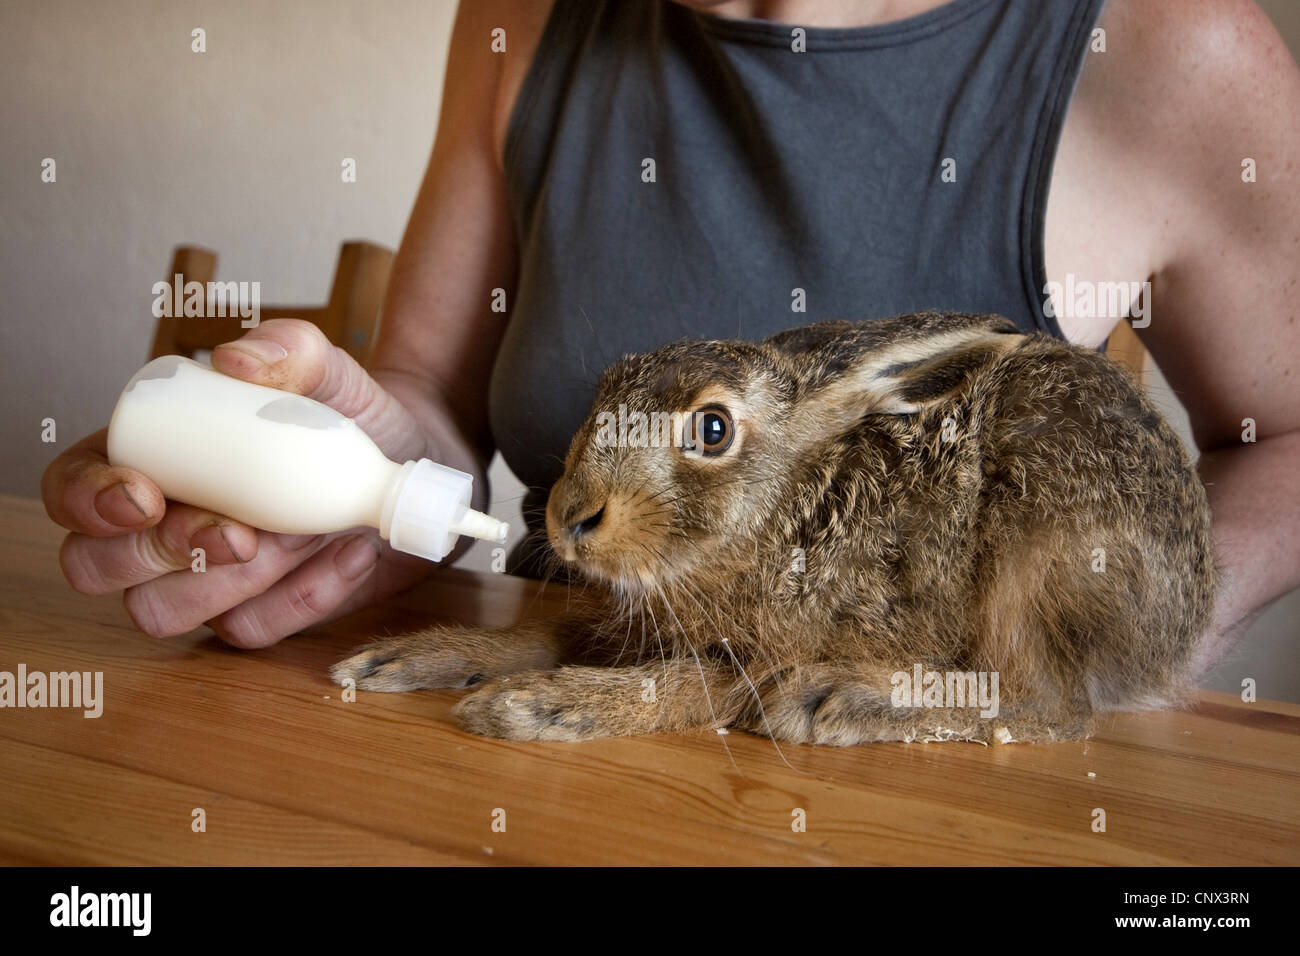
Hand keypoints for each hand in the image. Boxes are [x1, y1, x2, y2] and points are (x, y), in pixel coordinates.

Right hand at [42, 319, 436, 647]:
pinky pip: (250, 629)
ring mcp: (205, 577)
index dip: (86, 499)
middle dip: (159, 553)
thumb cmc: (351, 411)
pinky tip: (353, 553)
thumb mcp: (329, 371)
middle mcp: (161, 522)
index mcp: (150, 455)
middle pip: (95, 566)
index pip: (71, 487)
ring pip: (160, 611)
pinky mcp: (259, 612)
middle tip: (239, 531)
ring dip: (230, 581)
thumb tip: (238, 360)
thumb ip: (290, 349)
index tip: (144, 493)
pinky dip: (305, 597)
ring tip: (309, 533)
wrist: (415, 459)